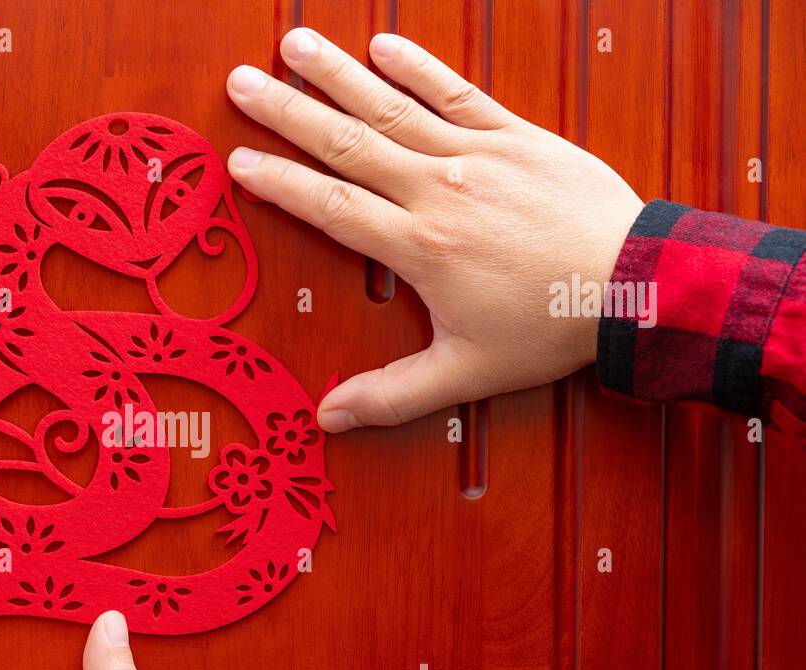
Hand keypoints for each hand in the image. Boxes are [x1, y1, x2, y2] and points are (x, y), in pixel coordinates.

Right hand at [225, 29, 643, 430]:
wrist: (636, 285)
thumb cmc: (551, 328)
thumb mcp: (466, 373)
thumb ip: (393, 395)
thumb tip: (329, 418)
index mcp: (419, 246)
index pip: (330, 206)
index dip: (279, 182)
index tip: (240, 160)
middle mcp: (437, 190)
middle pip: (346, 143)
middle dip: (287, 111)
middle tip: (241, 83)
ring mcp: (476, 156)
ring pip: (392, 107)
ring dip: (337, 73)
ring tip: (293, 43)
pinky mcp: (516, 137)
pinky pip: (458, 93)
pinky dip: (420, 67)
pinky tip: (384, 44)